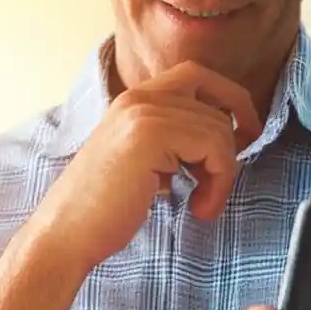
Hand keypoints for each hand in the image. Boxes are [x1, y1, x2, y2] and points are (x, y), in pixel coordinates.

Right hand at [37, 60, 263, 268]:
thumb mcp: (145, 159)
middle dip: (231, 143)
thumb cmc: (105, 208)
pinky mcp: (150, 134)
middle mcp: (139, 97)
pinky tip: (199, 208)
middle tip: (220, 181)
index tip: (243, 134)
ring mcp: (143, 112)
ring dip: (224, 174)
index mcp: (135, 98)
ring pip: (219, 128)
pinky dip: (219, 182)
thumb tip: (227, 132)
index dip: (230, 99)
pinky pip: (214, 148)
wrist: (67, 234)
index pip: (197, 75)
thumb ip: (175, 137)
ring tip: (204, 204)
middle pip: (215, 101)